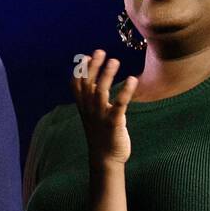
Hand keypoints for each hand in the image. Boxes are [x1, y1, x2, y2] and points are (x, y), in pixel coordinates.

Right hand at [72, 49, 136, 168]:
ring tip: (114, 60)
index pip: (77, 85)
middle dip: (93, 67)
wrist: (106, 159)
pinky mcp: (114, 123)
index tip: (86, 56)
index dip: (80, 70)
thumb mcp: (94, 115)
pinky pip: (119, 105)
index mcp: (84, 107)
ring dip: (107, 74)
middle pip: (88, 84)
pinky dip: (126, 91)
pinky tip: (133, 79)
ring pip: (100, 91)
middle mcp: (89, 109)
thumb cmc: (102, 134)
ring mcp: (100, 116)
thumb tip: (96, 83)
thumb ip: (94, 100)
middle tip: (101, 51)